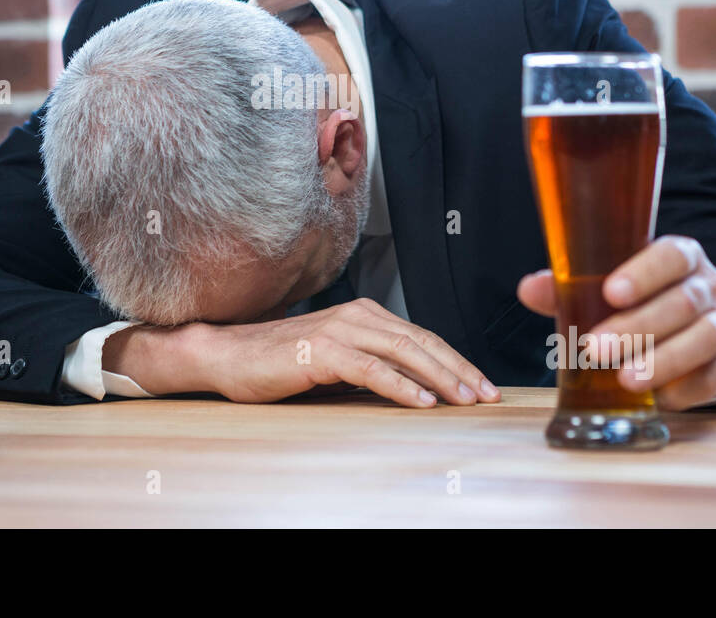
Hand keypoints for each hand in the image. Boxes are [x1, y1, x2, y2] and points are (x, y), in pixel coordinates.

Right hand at [109, 298, 499, 407]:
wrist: (228, 356)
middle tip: (487, 395)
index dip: (456, 361)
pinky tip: (422, 402)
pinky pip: (371, 369)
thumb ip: (373, 367)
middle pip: (421, 342)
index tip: (483, 385)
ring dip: (440, 377)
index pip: (422, 338)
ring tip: (465, 399)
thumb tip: (416, 389)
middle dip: (459, 369)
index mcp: (365, 315)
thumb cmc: (280, 362)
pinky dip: (401, 386)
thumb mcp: (336, 363)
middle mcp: (358, 315)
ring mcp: (340, 329)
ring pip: (404, 352)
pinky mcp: (322, 351)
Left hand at [516, 236, 715, 409]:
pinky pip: (714, 377)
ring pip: (703, 339)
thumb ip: (572, 287)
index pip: (670, 255)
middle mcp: (708, 286)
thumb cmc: (650, 301)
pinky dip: (686, 390)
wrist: (715, 326)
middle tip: (596, 348)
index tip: (611, 293)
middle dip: (638, 327)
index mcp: (680, 257)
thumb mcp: (615, 286)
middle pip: (682, 302)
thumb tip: (529, 289)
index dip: (643, 273)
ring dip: (663, 361)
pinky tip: (659, 398)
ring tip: (626, 380)